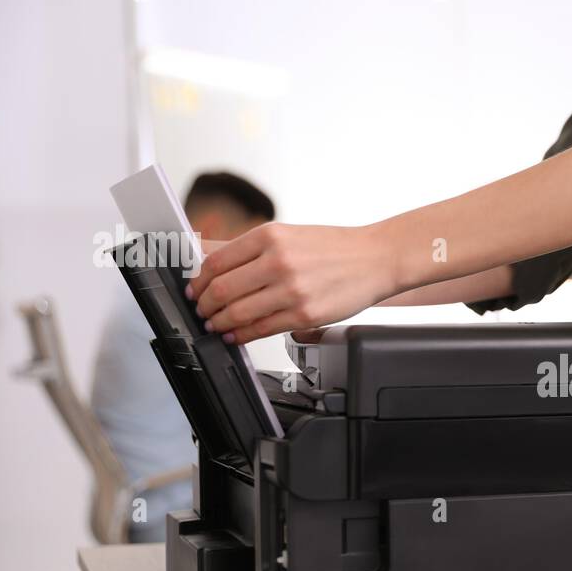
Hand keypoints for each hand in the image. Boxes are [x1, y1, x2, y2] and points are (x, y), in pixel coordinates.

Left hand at [188, 223, 390, 342]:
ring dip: (220, 323)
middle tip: (202, 311)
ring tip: (216, 325)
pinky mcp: (305, 314)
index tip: (195, 290)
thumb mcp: (290, 235)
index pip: (217, 262)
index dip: (199, 281)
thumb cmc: (335, 248)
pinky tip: (237, 334)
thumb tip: (215, 266)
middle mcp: (278, 261)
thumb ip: (254, 251)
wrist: (376, 259)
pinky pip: (262, 329)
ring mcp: (292, 290)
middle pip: (222, 290)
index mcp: (270, 236)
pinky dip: (242, 335)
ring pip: (239, 313)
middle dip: (205, 306)